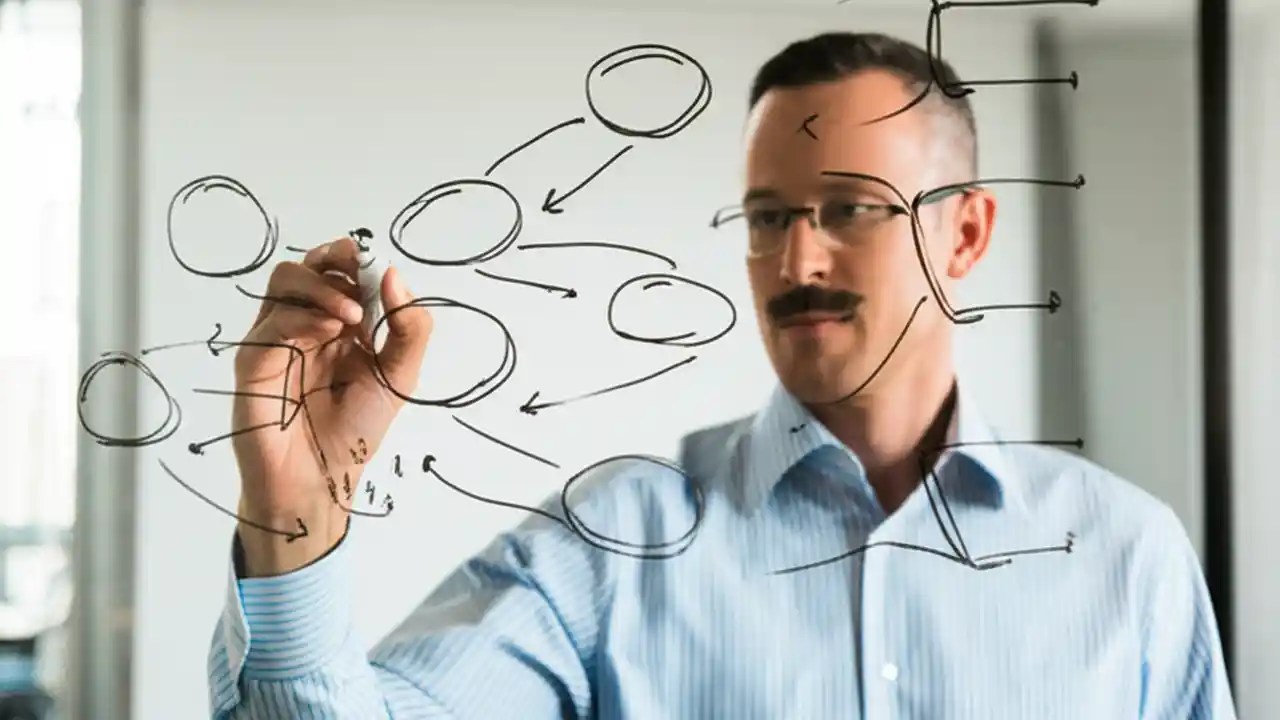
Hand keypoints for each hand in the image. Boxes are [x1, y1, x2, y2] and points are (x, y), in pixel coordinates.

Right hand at [230, 236, 430, 575]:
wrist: (319, 480)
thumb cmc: (357, 430)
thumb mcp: (399, 377)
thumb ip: (408, 328)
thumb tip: (394, 273)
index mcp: (342, 323)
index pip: (343, 269)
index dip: (359, 259)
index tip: (378, 269)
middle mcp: (308, 322)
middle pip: (309, 263)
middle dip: (338, 260)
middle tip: (361, 281)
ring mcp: (277, 337)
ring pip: (285, 280)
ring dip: (322, 285)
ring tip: (351, 314)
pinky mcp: (254, 360)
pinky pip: (271, 321)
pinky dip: (302, 315)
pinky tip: (329, 331)